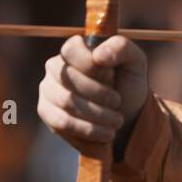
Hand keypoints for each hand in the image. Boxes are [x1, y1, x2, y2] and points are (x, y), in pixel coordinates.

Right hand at [37, 34, 147, 155]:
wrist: (125, 114)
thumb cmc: (127, 83)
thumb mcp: (134, 62)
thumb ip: (121, 48)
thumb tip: (99, 55)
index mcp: (74, 48)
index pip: (72, 50)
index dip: (93, 66)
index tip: (112, 77)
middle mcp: (55, 66)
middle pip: (68, 79)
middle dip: (99, 94)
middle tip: (118, 102)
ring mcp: (48, 89)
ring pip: (66, 101)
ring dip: (97, 114)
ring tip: (117, 121)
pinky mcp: (46, 112)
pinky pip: (62, 122)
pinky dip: (88, 129)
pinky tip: (106, 133)